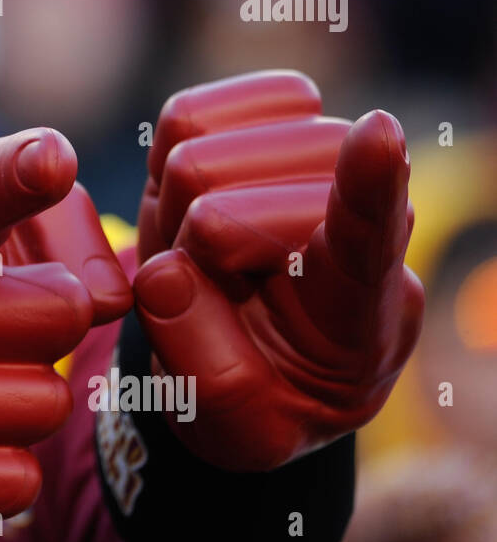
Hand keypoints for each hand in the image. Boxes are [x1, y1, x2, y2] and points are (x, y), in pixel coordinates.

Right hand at [0, 128, 130, 541]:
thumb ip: (61, 230)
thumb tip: (110, 296)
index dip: (6, 175)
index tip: (53, 159)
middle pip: (24, 313)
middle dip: (63, 323)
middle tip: (52, 322)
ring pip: (14, 404)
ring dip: (42, 401)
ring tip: (21, 387)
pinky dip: (11, 475)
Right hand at [134, 70, 423, 470]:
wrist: (246, 359)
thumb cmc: (255, 400)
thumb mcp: (235, 428)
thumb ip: (206, 371)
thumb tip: (164, 273)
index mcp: (355, 311)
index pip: (366, 239)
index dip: (366, 187)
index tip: (376, 136)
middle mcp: (344, 218)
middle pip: (234, 198)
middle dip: (189, 248)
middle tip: (209, 286)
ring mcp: (306, 164)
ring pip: (201, 152)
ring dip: (177, 210)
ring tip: (203, 250)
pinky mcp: (259, 129)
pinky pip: (189, 113)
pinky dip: (171, 156)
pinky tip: (193, 197)